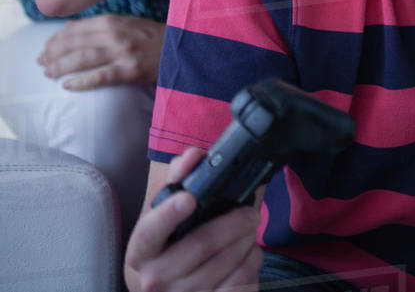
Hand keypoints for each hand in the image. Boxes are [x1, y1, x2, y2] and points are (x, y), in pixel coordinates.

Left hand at [38, 14, 164, 88]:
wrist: (186, 50)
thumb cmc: (156, 39)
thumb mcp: (129, 24)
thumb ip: (100, 26)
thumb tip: (68, 27)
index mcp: (114, 21)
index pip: (75, 28)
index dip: (56, 39)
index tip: (45, 49)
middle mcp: (116, 34)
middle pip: (74, 43)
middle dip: (53, 54)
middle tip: (41, 64)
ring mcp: (124, 52)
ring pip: (82, 58)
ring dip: (60, 67)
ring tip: (49, 74)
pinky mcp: (131, 70)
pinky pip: (100, 77)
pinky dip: (81, 82)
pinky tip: (68, 86)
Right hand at [125, 148, 261, 291]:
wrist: (173, 289)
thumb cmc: (174, 244)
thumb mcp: (169, 213)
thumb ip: (180, 177)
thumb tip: (193, 156)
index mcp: (141, 251)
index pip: (151, 233)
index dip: (169, 215)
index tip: (189, 198)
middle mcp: (156, 279)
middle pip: (202, 245)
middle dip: (233, 223)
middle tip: (251, 212)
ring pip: (228, 262)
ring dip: (247, 240)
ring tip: (249, 230)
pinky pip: (242, 282)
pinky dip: (253, 261)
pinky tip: (249, 253)